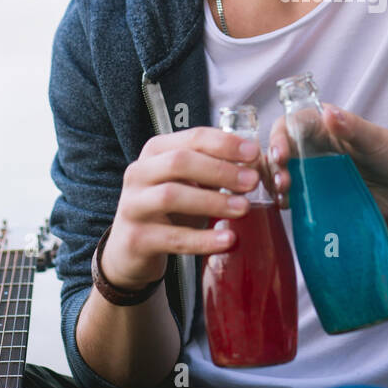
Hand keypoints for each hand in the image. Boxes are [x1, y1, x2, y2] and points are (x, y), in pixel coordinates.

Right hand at [104, 127, 265, 288]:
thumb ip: (213, 169)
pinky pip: (173, 238)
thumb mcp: (187, 183)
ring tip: (244, 208)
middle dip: (220, 170)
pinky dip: (203, 239)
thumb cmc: (167, 209)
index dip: (225, 143)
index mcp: (155, 151)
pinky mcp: (136, 239)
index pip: (193, 138)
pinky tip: (227, 240)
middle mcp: (139, 173)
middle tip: (252, 181)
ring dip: (213, 201)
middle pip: (180, 162)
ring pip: (172, 196)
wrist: (130, 249)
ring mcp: (133, 205)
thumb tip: (256, 162)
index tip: (254, 152)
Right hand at [264, 103, 387, 225]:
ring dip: (274, 180)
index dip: (280, 136)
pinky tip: (286, 205)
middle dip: (272, 162)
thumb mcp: (377, 142)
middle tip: (281, 181)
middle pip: (280, 147)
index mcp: (327, 125)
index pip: (292, 123)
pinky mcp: (315, 193)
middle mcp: (316, 145)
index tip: (281, 154)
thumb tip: (329, 113)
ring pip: (281, 170)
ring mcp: (313, 170)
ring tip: (284, 195)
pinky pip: (291, 192)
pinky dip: (283, 197)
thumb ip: (353, 128)